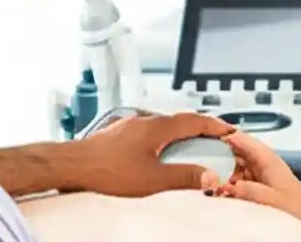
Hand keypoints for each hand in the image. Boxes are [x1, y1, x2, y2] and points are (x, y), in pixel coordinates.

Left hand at [62, 112, 234, 196]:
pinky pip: (146, 134)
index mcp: (157, 127)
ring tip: (185, 150)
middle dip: (198, 130)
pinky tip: (153, 156)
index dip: (215, 125)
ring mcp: (128, 127)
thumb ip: (184, 177)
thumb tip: (209, 177)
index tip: (228, 129)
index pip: (195, 120)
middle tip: (211, 140)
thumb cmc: (106, 170)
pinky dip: (158, 142)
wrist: (72, 166)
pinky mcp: (116, 136)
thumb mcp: (153, 179)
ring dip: (177, 136)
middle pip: (179, 121)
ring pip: (161, 127)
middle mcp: (144, 122)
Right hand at [214, 131, 300, 223]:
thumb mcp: (270, 199)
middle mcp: (263, 162)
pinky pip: (238, 176)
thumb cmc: (297, 207)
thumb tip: (226, 185)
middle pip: (237, 149)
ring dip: (223, 166)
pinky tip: (220, 185)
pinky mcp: (258, 182)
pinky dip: (229, 179)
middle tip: (200, 153)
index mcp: (268, 159)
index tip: (208, 135)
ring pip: (235, 163)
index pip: (244, 140)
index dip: (226, 135)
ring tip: (206, 168)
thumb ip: (249, 190)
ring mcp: (260, 172)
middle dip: (220, 151)